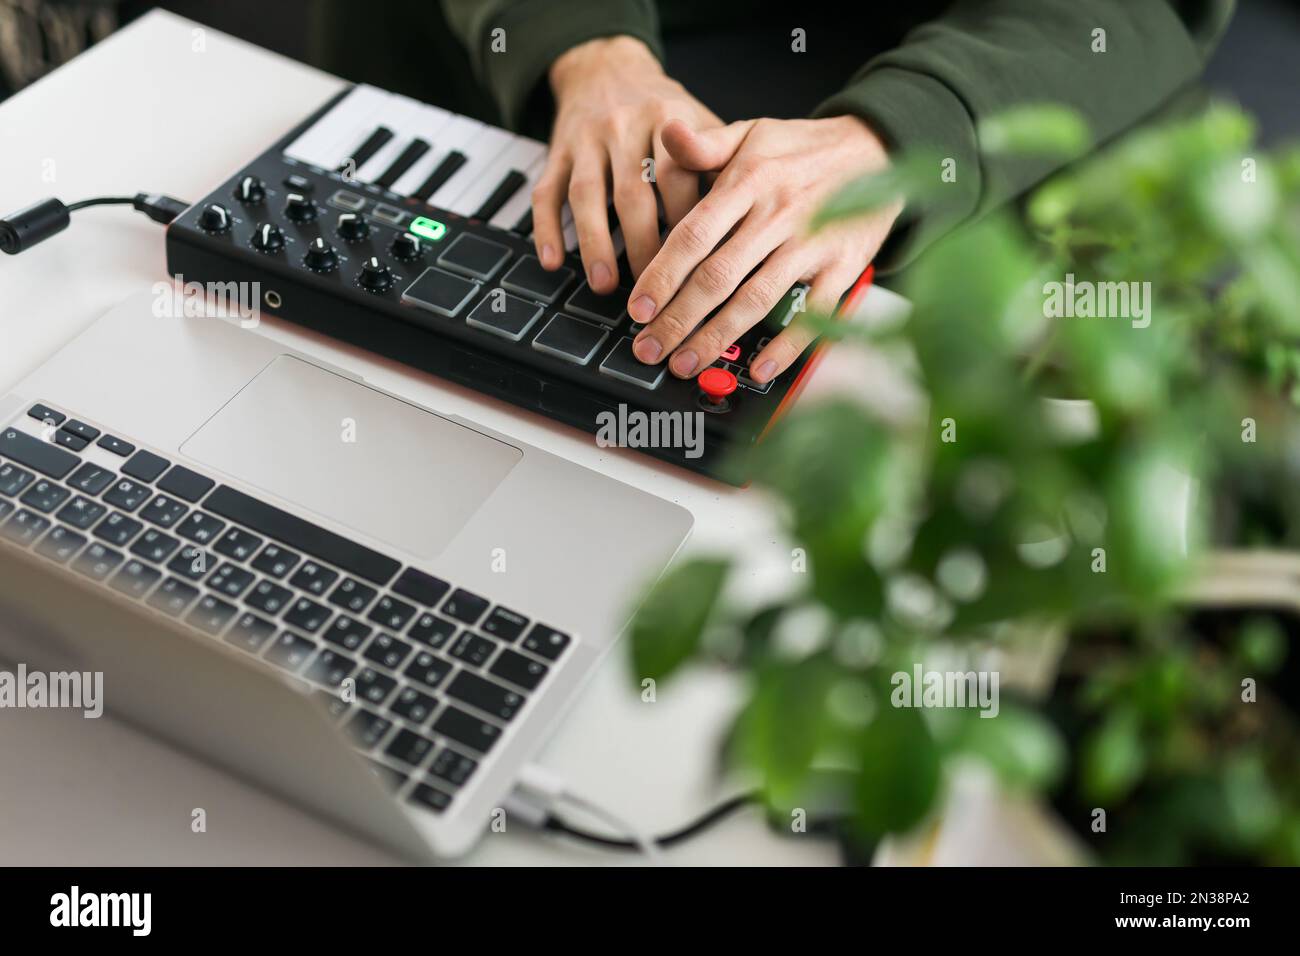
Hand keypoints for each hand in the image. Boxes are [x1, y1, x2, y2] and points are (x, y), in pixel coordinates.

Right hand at [534, 36, 722, 290]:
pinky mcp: (557, 152)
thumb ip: (720, 163)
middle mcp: (624, 128)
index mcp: (667, 122)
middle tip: (653, 291)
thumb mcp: (699, 120)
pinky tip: (553, 262)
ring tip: (606, 286)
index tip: (698, 268)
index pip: (678, 179)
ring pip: (586, 196)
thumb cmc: (664, 111)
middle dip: (643, 247)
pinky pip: (547, 192)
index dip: (688, 226)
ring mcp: (586, 140)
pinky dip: (547, 229)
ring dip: (595, 244)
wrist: (607, 67)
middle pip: (633, 194)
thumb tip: (745, 220)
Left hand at [628, 115, 900, 382]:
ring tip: (685, 364)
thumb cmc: (804, 150)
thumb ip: (704, 144)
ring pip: (755, 299)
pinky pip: (813, 314)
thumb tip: (667, 133)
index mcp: (747, 182)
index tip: (637, 309)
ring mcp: (812, 243)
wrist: (878, 149)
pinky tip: (760, 369)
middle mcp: (777, 215)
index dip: (662, 276)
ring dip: (717, 338)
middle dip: (677, 319)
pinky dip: (787, 346)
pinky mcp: (844, 268)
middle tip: (649, 349)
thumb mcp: (751, 133)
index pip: (693, 235)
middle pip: (717, 276)